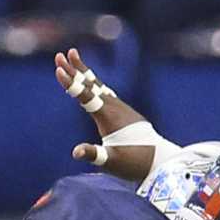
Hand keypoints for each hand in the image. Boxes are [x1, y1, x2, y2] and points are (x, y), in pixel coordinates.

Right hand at [54, 48, 156, 183]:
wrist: (160, 160)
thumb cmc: (134, 163)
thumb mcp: (111, 162)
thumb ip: (94, 155)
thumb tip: (76, 152)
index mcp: (108, 117)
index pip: (86, 96)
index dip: (71, 83)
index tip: (59, 70)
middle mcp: (114, 107)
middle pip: (90, 84)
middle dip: (74, 70)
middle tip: (60, 55)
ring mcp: (120, 107)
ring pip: (98, 85)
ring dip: (83, 72)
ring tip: (73, 57)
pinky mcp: (122, 110)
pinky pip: (103, 91)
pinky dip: (92, 82)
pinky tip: (89, 80)